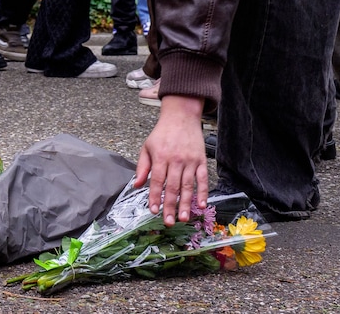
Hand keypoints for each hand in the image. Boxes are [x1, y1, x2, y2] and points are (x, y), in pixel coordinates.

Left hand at [133, 94, 208, 225]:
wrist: (181, 117)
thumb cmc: (162, 134)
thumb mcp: (147, 147)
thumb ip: (142, 167)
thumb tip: (136, 185)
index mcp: (160, 157)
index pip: (157, 181)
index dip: (155, 196)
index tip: (153, 210)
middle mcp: (175, 160)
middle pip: (172, 187)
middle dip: (170, 206)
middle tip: (169, 222)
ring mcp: (190, 161)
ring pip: (188, 186)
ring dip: (186, 203)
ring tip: (184, 218)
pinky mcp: (201, 161)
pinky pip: (203, 179)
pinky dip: (203, 192)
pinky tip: (202, 205)